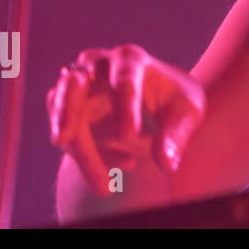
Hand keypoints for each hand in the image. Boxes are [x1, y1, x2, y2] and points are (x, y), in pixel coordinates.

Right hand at [46, 44, 205, 195]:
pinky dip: (85, 157)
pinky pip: (66, 136)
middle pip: (72, 84)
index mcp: (132, 60)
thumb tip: (165, 163)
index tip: (128, 136)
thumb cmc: (176, 103)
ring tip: (106, 188)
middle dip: (66, 111)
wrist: (160, 104)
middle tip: (62, 140)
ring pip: (60, 115)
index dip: (124, 108)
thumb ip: (176, 136)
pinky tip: (124, 166)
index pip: (124, 81)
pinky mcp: (66, 111)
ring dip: (78, 151)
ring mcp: (77, 87)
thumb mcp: (187, 115)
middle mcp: (98, 67)